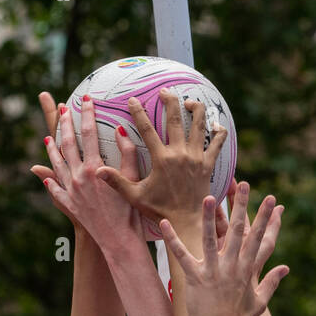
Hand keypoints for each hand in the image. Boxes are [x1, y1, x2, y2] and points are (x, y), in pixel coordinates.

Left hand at [31, 95, 144, 248]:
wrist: (118, 240)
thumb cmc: (130, 212)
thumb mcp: (133, 180)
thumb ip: (128, 153)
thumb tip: (120, 130)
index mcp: (95, 168)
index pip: (89, 133)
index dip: (88, 114)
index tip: (86, 99)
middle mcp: (78, 176)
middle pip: (68, 143)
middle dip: (65, 123)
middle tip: (63, 108)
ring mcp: (70, 190)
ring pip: (57, 163)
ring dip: (52, 147)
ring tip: (48, 137)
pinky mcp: (68, 204)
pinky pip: (54, 188)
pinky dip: (48, 178)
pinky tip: (43, 172)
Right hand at [96, 90, 227, 233]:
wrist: (187, 223)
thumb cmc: (160, 211)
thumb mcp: (135, 196)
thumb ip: (117, 181)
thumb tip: (97, 170)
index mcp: (161, 159)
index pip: (146, 128)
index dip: (138, 111)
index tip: (132, 100)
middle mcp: (179, 154)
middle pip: (175, 118)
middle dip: (169, 100)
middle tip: (164, 92)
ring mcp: (195, 158)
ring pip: (199, 125)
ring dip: (195, 109)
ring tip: (189, 102)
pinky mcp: (208, 165)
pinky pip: (217, 144)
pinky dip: (218, 132)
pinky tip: (216, 125)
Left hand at [158, 184, 287, 315]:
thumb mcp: (260, 301)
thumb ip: (272, 282)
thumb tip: (286, 268)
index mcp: (248, 269)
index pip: (260, 239)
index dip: (267, 218)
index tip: (273, 200)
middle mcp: (233, 267)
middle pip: (239, 232)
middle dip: (242, 207)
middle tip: (244, 184)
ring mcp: (214, 272)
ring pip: (211, 239)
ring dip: (208, 218)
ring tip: (207, 196)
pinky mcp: (196, 278)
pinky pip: (182, 256)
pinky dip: (172, 240)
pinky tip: (164, 223)